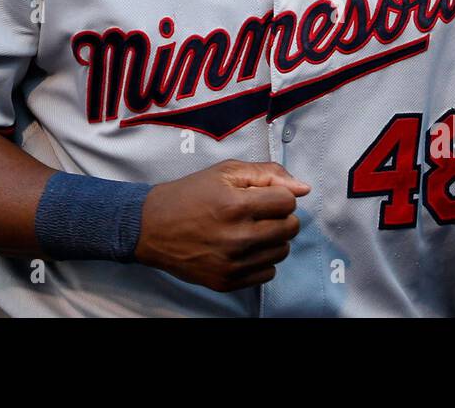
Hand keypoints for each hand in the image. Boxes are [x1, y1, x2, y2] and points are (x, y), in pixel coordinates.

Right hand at [135, 159, 309, 292]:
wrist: (151, 227)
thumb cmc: (189, 194)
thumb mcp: (224, 171)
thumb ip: (267, 173)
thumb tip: (304, 189)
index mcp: (235, 205)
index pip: (288, 202)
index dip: (279, 195)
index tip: (263, 196)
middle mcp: (236, 237)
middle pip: (290, 228)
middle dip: (280, 216)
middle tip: (258, 212)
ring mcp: (232, 264)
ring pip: (282, 251)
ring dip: (273, 238)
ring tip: (250, 229)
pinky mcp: (227, 282)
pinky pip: (268, 273)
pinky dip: (261, 259)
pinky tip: (243, 248)